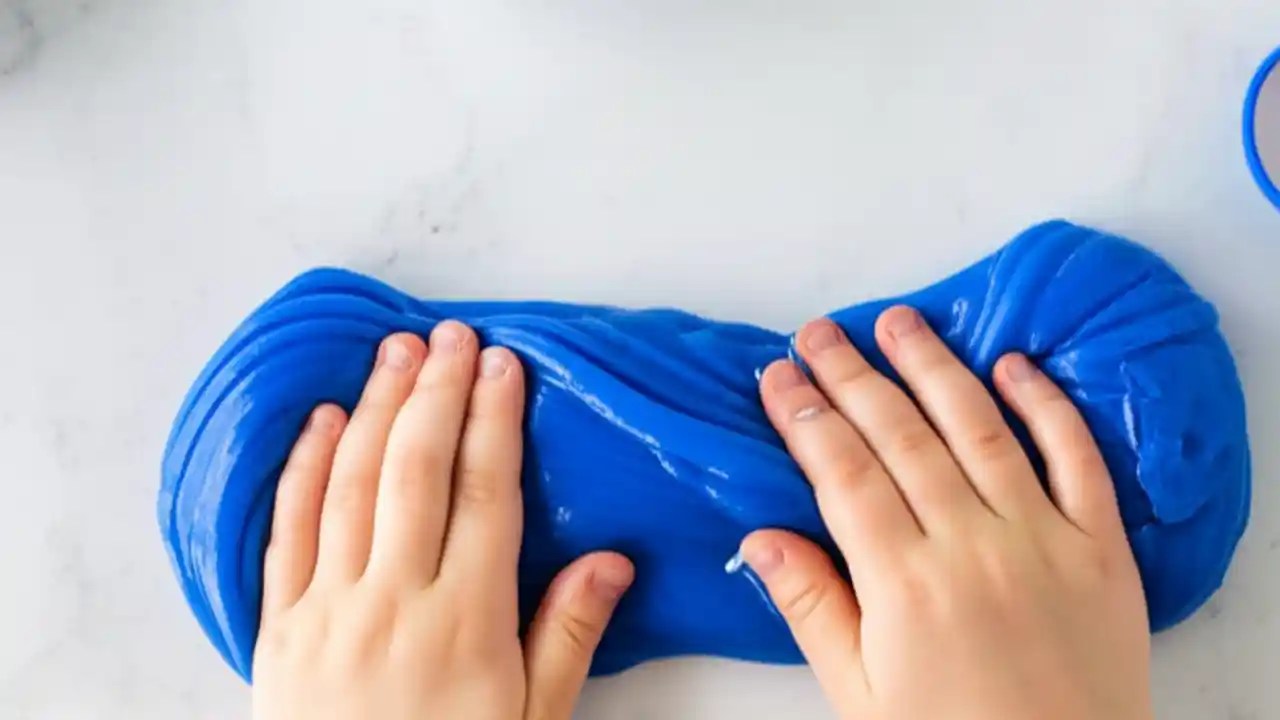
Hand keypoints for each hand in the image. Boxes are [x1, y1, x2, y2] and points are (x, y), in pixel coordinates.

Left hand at [252, 323, 633, 719]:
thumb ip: (569, 638)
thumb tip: (614, 560)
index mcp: (466, 621)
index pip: (486, 495)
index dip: (495, 420)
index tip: (503, 365)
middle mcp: (395, 599)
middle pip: (417, 471)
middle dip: (437, 393)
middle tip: (453, 337)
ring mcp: (329, 607)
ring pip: (352, 484)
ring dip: (377, 409)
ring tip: (397, 351)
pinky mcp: (279, 624)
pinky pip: (286, 530)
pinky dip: (303, 467)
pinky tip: (324, 420)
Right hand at [744, 307, 1151, 719]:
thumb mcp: (861, 694)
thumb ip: (814, 609)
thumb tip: (761, 539)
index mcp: (905, 583)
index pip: (843, 473)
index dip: (806, 417)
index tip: (778, 375)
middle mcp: (971, 545)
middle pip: (900, 437)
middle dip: (852, 376)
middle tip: (819, 332)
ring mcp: (1043, 538)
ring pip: (979, 428)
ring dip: (933, 367)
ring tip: (897, 322)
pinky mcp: (1102, 546)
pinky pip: (1076, 457)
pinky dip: (1046, 405)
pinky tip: (1013, 363)